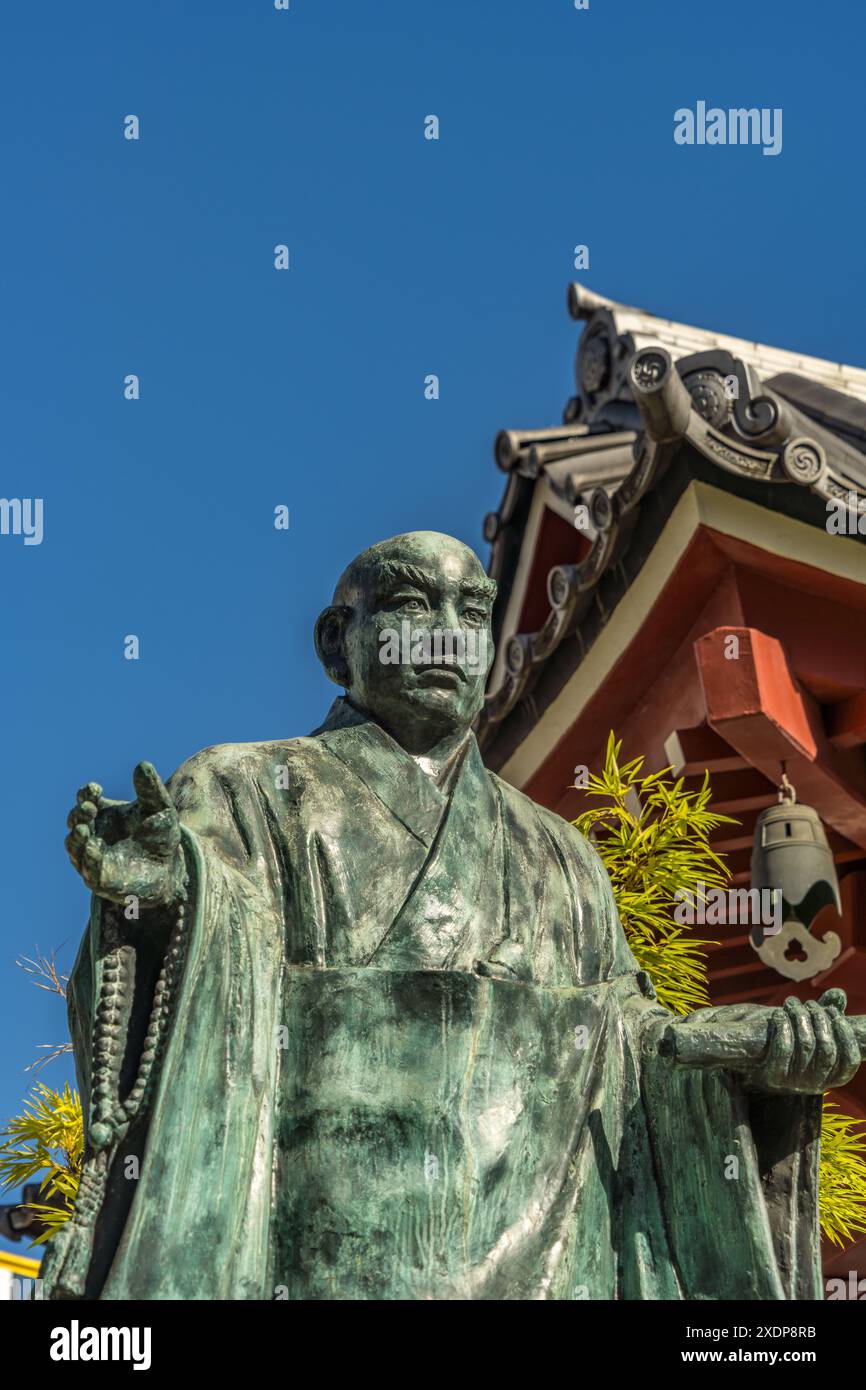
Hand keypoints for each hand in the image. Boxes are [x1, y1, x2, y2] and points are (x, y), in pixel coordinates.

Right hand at [65, 762, 183, 908]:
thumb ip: (150, 789)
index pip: (85, 799)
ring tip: (82, 828)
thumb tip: (143, 764)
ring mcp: (92, 857)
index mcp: (102, 813)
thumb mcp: (160, 808)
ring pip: (74, 846)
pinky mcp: (99, 879)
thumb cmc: (160, 835)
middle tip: (89, 807)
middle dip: (79, 813)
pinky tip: (92, 849)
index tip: (95, 788)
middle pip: (75, 820)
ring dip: (76, 837)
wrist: (171, 867)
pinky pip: (88, 870)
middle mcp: (92, 834)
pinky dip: (87, 859)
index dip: (86, 793)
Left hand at [749, 989, 859, 1094]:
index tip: (835, 1013)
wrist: (746, 1059)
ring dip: (800, 1016)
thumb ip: (825, 1014)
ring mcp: (794, 1083)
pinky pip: (783, 1049)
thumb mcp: (807, 1031)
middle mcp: (815, 1084)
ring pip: (806, 1044)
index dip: (846, 1034)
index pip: (849, 1060)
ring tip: (792, 1002)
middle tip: (810, 1003)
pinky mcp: (773, 1077)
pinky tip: (778, 1013)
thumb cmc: (785, 1040)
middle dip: (820, 1019)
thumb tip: (838, 993)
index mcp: (830, 1076)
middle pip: (827, 1049)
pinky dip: (782, 1026)